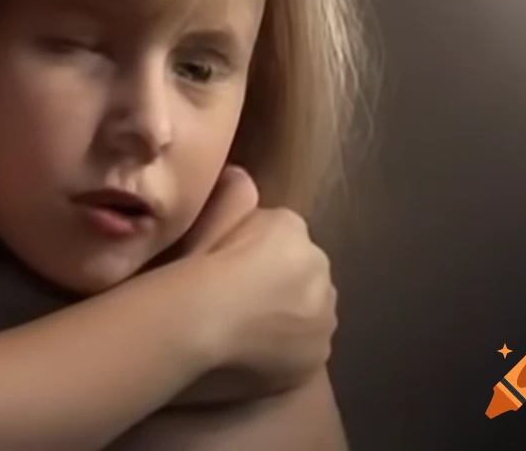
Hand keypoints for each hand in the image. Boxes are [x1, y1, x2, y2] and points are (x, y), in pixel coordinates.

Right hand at [180, 167, 337, 394]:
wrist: (204, 318)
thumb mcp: (212, 215)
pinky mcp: (320, 351)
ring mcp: (324, 312)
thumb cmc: (201, 263)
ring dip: (289, 314)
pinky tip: (257, 350)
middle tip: (241, 299)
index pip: (281, 237)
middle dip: (281, 282)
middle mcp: (319, 264)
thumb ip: (233, 194)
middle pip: (301, 271)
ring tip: (248, 328)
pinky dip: (289, 346)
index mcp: (292, 226)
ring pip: (308, 308)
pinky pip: (306, 344)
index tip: (231, 268)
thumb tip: (240, 174)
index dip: (254, 254)